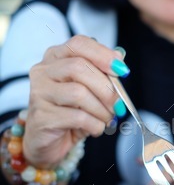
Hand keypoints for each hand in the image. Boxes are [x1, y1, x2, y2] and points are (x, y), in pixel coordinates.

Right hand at [24, 35, 126, 167]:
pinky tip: (96, 128)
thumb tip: (120, 58)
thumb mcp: (90, 90)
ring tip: (107, 119)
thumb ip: (102, 73)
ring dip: (102, 110)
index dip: (103, 55)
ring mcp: (39, 93)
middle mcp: (43, 71)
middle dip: (107, 89)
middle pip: (79, 68)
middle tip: (119, 105)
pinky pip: (78, 117)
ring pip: (79, 93)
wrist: (50, 140)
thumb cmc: (72, 111)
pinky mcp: (42, 116)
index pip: (79, 44)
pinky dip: (95, 125)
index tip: (123, 70)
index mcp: (56, 57)